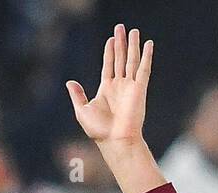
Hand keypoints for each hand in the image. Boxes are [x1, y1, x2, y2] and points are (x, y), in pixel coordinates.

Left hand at [65, 24, 152, 145]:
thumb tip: (69, 82)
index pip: (109, 65)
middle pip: (120, 59)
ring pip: (132, 60)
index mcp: (107, 89)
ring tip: (133, 31)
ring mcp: (130, 86)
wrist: (115, 140)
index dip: (110, 51)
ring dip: (133, 45)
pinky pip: (144, 69)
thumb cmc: (99, 130)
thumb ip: (77, 95)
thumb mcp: (82, 110)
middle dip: (121, 43)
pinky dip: (146, 56)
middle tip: (121, 27)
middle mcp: (119, 86)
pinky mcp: (140, 89)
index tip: (111, 39)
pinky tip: (148, 44)